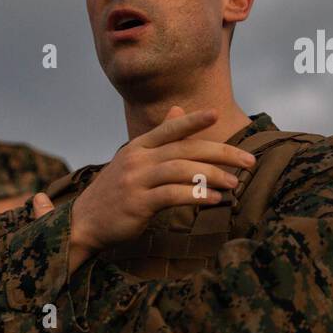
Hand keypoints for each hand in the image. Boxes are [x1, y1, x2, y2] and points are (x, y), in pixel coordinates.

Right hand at [62, 106, 256, 269]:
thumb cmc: (115, 192)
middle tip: (248, 161)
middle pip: (184, 150)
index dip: (193, 121)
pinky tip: (214, 199)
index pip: (169, 129)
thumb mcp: (134, 160)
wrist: (84, 222)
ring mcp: (136, 181)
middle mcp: (137, 159)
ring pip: (182, 171)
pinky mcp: (138, 204)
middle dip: (220, 153)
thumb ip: (159, 138)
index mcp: (137, 147)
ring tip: (235, 183)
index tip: (217, 115)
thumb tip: (179, 110)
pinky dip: (197, 195)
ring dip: (213, 176)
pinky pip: (173, 195)